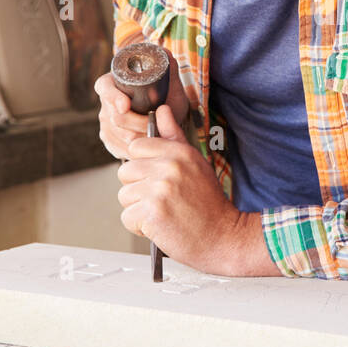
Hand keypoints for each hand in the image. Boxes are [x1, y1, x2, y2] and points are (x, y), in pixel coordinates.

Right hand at [95, 54, 190, 159]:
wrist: (169, 118)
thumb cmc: (167, 97)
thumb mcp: (171, 84)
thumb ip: (169, 67)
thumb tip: (166, 54)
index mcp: (113, 82)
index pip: (105, 88)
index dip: (114, 97)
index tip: (126, 106)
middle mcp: (106, 103)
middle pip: (114, 116)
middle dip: (136, 123)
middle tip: (155, 124)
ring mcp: (106, 122)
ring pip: (117, 134)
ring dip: (138, 137)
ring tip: (156, 134)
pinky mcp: (110, 140)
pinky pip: (118, 148)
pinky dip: (135, 149)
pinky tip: (147, 146)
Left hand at [116, 107, 245, 274]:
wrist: (223, 237)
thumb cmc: (208, 203)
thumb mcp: (195, 163)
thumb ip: (174, 136)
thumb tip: (161, 109)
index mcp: (179, 152)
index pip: (137, 147)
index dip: (143, 166)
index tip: (158, 179)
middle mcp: (170, 167)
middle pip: (125, 172)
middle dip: (138, 189)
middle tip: (163, 200)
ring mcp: (160, 189)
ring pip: (124, 196)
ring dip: (138, 209)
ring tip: (163, 213)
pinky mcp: (153, 213)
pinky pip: (127, 217)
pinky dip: (140, 227)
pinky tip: (160, 226)